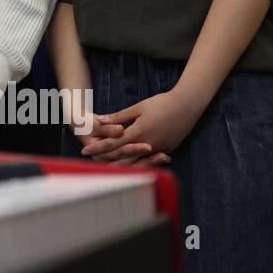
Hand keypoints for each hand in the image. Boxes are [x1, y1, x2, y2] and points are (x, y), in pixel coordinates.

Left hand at [80, 90, 202, 161]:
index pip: (112, 143)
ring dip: (120, 166)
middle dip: (105, 159)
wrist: (188, 106)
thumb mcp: (139, 107)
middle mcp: (147, 144)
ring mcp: (158, 148)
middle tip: (91, 162)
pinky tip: (131, 168)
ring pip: (136, 162)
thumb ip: (119, 116)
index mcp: (137, 132)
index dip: (97, 147)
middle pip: (122, 156)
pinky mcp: (166, 149)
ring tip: (106, 168)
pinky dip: (138, 164)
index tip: (85, 150)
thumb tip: (102, 120)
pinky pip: (149, 161)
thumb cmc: (162, 103)